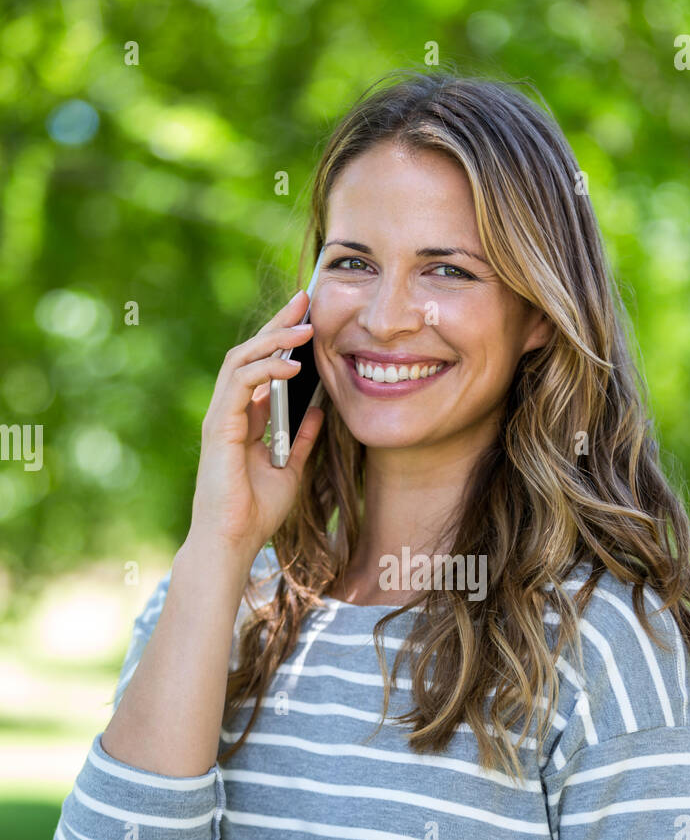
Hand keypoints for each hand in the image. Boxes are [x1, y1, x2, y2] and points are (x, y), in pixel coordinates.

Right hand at [186, 290, 323, 564]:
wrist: (233, 541)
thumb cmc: (256, 512)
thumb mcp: (292, 468)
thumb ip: (302, 437)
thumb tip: (320, 410)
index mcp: (245, 418)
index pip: (262, 365)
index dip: (282, 338)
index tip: (309, 314)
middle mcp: (230, 411)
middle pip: (250, 352)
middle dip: (277, 323)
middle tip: (304, 298)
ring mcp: (221, 417)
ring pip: (241, 360)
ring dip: (273, 339)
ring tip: (304, 326)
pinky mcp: (219, 428)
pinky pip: (240, 385)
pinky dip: (265, 371)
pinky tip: (292, 365)